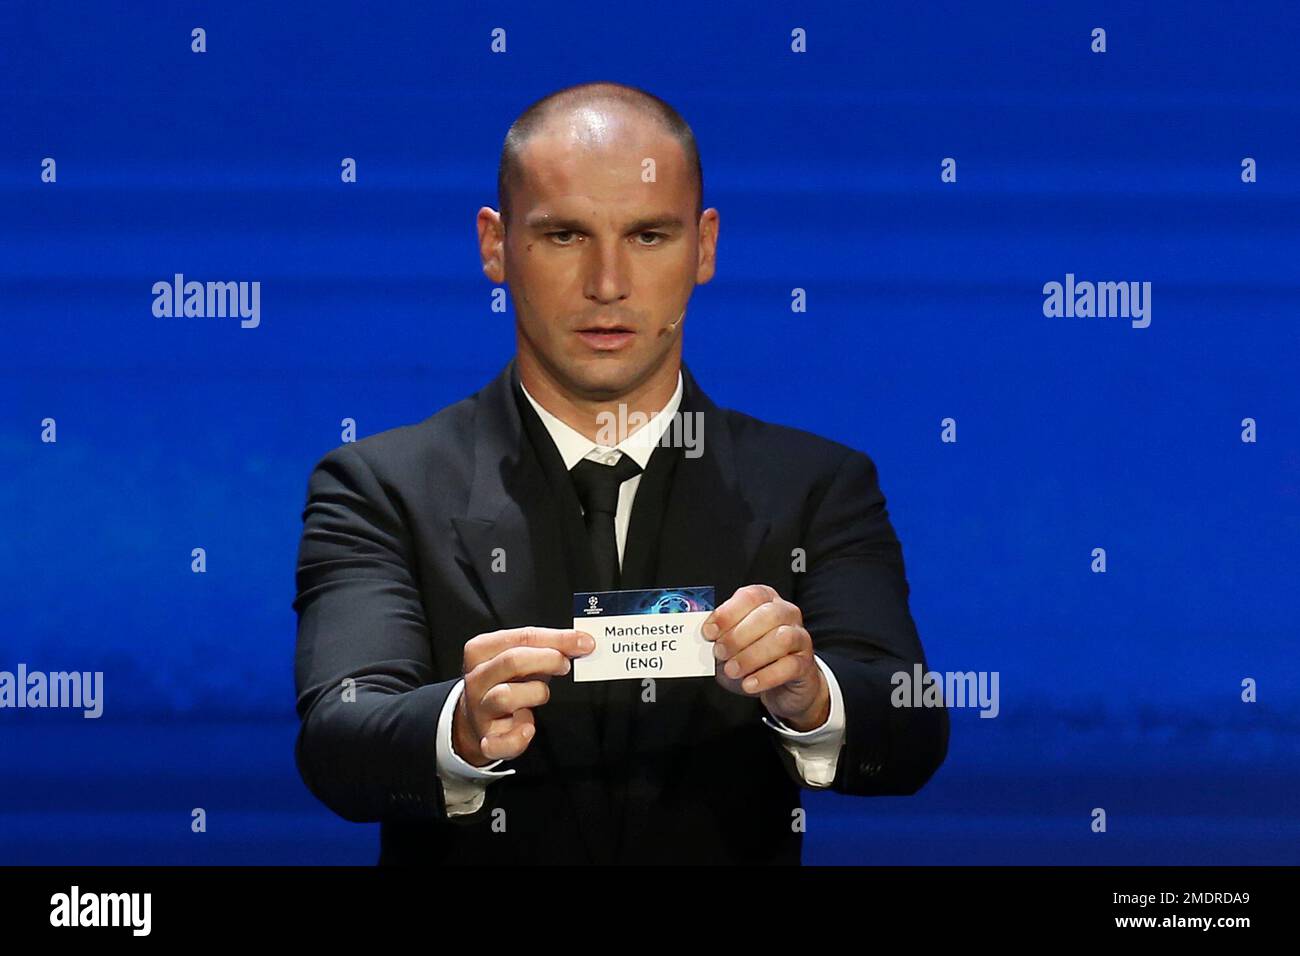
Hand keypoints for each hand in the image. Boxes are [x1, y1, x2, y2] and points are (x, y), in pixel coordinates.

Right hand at [453, 626, 594, 765]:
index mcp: (481, 651)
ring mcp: (480, 710)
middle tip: (565, 665)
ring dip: (535, 693)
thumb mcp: (522, 656)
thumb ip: (548, 646)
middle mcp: (477, 679)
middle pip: (511, 662)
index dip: (556, 639)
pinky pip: (499, 742)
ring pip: (506, 696)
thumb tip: (581, 641)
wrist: (478, 717)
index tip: (583, 642)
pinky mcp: (487, 739)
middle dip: (547, 659)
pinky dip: (516, 738)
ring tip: (543, 693)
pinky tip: (529, 729)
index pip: (521, 637)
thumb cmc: (507, 680)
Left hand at [701, 584, 829, 730]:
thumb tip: (705, 638)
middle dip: (738, 635)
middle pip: (768, 615)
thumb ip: (720, 638)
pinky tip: (749, 684)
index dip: (728, 613)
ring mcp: (800, 638)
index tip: (709, 632)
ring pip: (781, 639)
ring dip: (752, 655)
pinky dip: (766, 676)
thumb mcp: (732, 646)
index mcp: (766, 601)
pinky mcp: (806, 664)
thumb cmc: (754, 660)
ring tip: (733, 670)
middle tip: (719, 653)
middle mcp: (786, 614)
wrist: (784, 686)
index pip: (750, 597)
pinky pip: (790, 666)